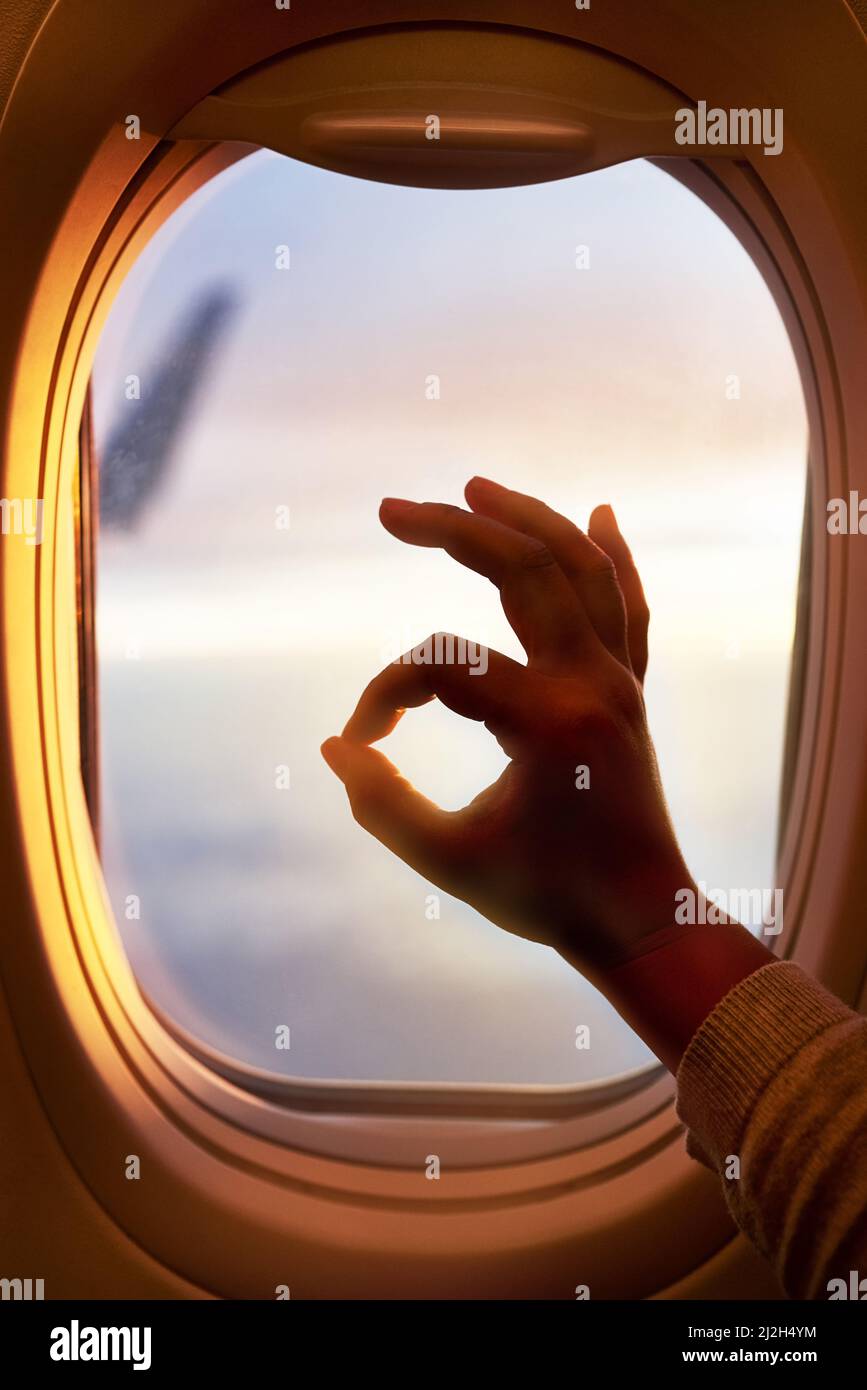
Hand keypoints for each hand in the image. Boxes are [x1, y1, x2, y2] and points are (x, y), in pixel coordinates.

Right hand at [321, 477, 694, 987]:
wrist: (645, 922)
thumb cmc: (548, 899)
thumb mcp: (449, 861)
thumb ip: (381, 804)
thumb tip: (334, 747)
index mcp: (544, 722)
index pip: (441, 666)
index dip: (383, 695)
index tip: (362, 744)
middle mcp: (588, 682)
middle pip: (522, 569)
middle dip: (453, 530)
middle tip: (392, 510)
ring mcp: (618, 681)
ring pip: (581, 569)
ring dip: (528, 520)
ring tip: (474, 488)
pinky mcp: (631, 692)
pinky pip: (629, 607)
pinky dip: (613, 557)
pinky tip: (600, 514)